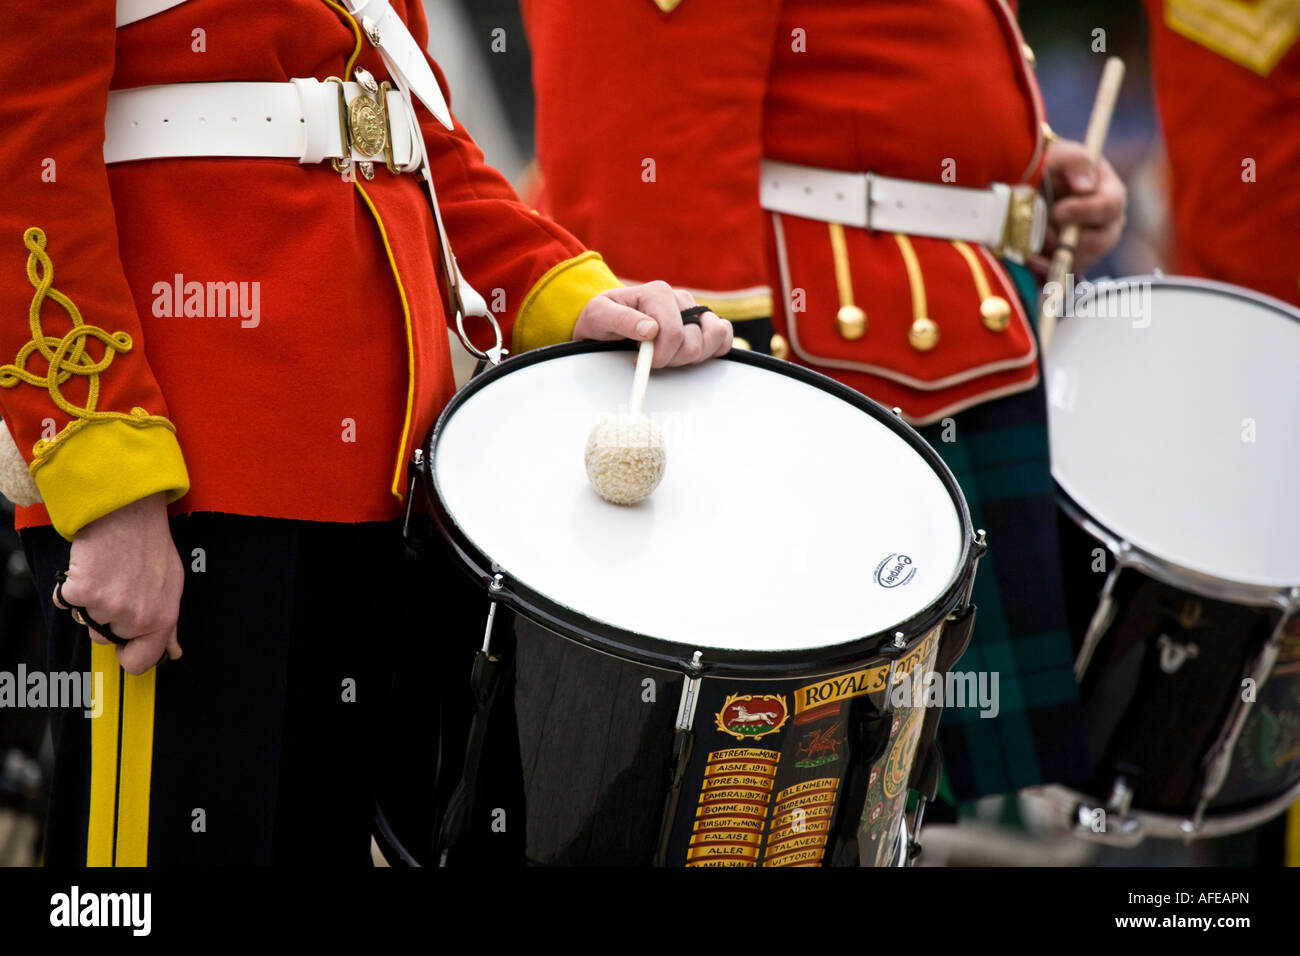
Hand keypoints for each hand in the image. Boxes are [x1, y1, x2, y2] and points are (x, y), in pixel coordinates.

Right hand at [53, 493, 183, 674]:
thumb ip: (169, 623)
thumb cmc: (150, 543)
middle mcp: (136, 617)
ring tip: (107, 573)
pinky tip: (88, 568)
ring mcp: (108, 606)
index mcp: (162, 619)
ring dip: (91, 602)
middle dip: (108, 618)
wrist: (127, 511)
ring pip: (86, 620)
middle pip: (106, 639)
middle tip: (119, 586)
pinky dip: (69, 587)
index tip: (124, 643)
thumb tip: (172, 651)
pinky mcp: (82, 592)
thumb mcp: (172, 584)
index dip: (128, 654)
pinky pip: (65, 601)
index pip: (140, 662)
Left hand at [572, 281, 732, 367]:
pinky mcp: (702, 323)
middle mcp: (680, 299)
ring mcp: (694, 310)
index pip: (675, 333)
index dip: (660, 356)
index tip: (642, 361)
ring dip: (693, 356)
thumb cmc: (602, 318)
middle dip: (673, 359)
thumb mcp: (599, 316)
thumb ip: (621, 320)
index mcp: (658, 292)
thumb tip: (650, 329)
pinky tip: (689, 356)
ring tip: (669, 357)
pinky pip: (724, 335)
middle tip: (651, 359)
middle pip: (695, 341)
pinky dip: (713, 349)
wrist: (605, 320)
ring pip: (716, 337)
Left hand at [1041, 138, 1126, 273]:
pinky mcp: (1072, 261)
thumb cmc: (1044, 166)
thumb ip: (1072, 159)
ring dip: (1056, 254)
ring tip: (1033, 240)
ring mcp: (1092, 244)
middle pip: (1102, 241)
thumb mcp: (1056, 154)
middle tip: (1043, 231)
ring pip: (1083, 260)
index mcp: (1109, 191)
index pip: (1110, 205)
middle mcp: (1107, 222)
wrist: (1024, 188)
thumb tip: (1084, 186)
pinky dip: (1047, 270)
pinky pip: (1065, 274)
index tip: (1057, 212)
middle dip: (1069, 239)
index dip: (1085, 211)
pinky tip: (1030, 261)